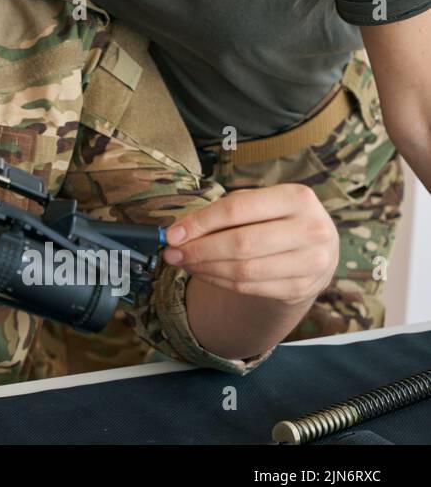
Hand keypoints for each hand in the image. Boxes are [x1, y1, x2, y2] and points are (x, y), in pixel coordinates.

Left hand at [161, 183, 338, 306]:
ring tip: (183, 262)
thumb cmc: (276, 219)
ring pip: (243, 270)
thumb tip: (178, 231)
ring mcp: (311, 263)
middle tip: (171, 252)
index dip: (201, 223)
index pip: (238, 209)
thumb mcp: (258, 204)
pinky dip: (218, 280)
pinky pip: (249, 287)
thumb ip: (222, 213)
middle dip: (198, 249)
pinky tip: (203, 273)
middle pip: (240, 243)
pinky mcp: (302, 288)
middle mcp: (311, 229)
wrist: (315, 250)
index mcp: (297, 198)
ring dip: (204, 268)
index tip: (172, 233)